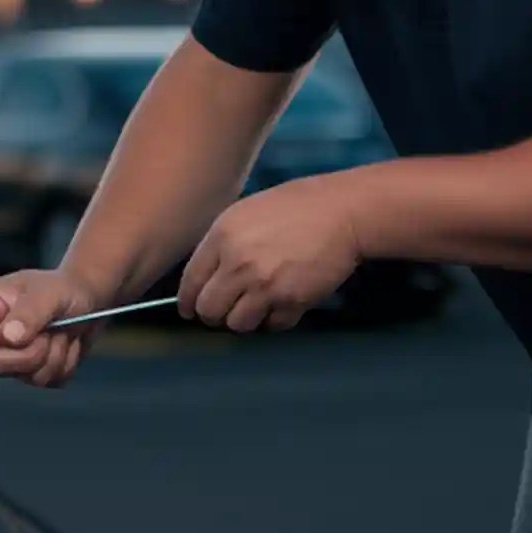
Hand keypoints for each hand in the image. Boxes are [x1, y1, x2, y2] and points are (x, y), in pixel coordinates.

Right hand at [0, 269, 105, 387]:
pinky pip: (46, 382)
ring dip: (55, 356)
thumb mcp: (48, 293)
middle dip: (34, 351)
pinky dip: (64, 364)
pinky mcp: (31, 371)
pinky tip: (67, 343)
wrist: (87, 300)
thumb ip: (29, 312)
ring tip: (63, 331)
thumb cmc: (63, 289)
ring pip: (27, 377)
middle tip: (53, 329)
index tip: (26, 331)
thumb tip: (10, 337)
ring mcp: (11, 356)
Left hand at [178, 174, 363, 331]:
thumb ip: (222, 243)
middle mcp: (238, 264)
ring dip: (244, 319)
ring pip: (237, 324)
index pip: (191, 282)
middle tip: (224, 310)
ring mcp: (265, 285)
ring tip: (255, 307)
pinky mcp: (292, 301)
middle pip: (209, 310)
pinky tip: (281, 304)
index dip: (188, 302)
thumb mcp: (245, 212)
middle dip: (214, 314)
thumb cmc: (296, 206)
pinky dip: (274, 320)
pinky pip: (272, 326)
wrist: (343, 212)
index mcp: (222, 236)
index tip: (190, 310)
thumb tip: (206, 276)